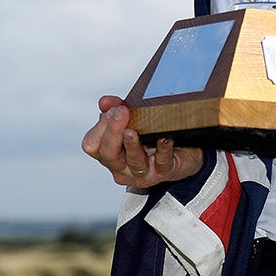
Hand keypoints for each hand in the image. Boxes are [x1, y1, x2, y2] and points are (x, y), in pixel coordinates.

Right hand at [81, 95, 204, 188]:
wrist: (183, 151)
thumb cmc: (151, 136)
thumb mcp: (132, 120)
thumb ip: (116, 109)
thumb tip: (105, 102)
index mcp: (109, 153)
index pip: (92, 144)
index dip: (101, 127)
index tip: (113, 108)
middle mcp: (121, 167)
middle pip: (108, 154)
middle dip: (113, 132)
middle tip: (121, 113)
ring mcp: (142, 173)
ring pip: (134, 162)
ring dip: (132, 145)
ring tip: (133, 131)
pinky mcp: (164, 173)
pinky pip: (162, 163)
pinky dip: (163, 150)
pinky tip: (164, 138)